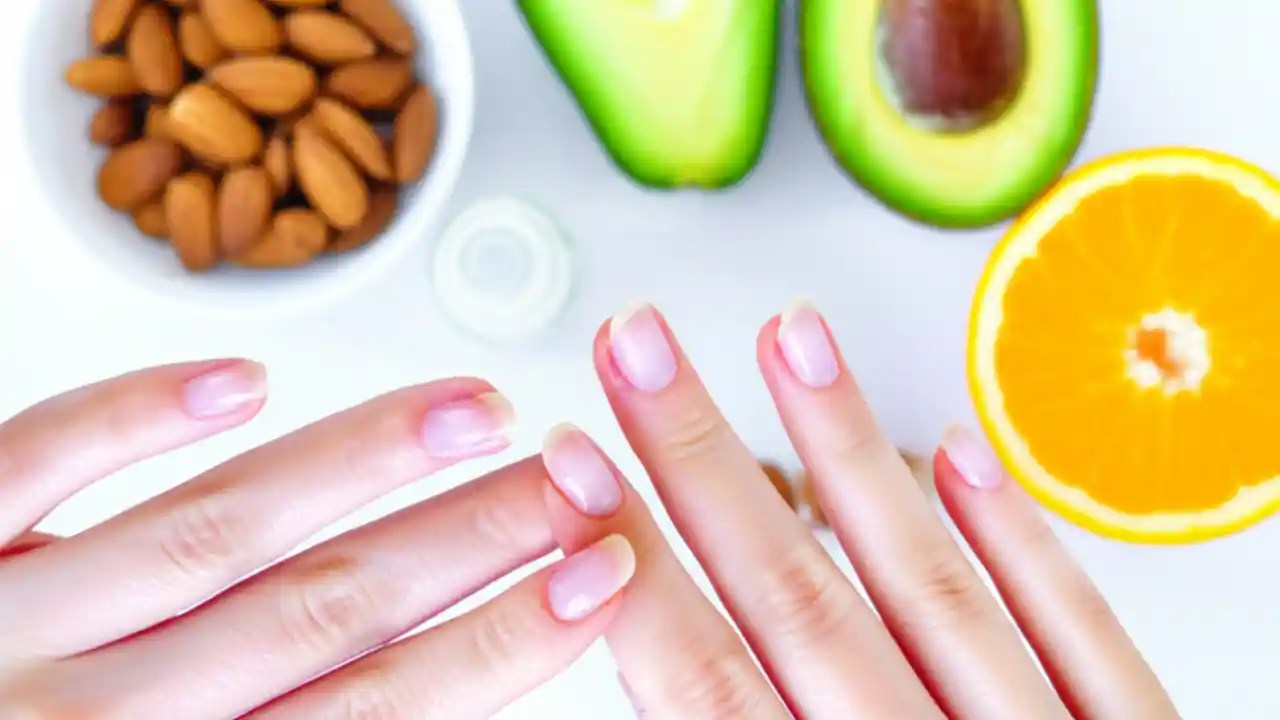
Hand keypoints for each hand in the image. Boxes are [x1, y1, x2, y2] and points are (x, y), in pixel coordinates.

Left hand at [0, 361, 634, 718]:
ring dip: (360, 462)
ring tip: (476, 409)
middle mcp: (104, 714)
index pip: (376, 711)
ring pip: (214, 530)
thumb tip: (415, 704)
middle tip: (574, 479)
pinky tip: (235, 380)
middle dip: (470, 542)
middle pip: (325, 609)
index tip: (596, 582)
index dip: (501, 645)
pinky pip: (27, 471)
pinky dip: (126, 422)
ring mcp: (13, 628)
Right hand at [538, 303, 1178, 718]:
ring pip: (925, 588)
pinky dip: (1017, 540)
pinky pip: (1076, 636)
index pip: (700, 685)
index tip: (572, 469)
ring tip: (787, 340)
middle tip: (635, 350)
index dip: (630, 567)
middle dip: (698, 465)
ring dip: (846, 456)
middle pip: (790, 604)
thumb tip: (647, 684)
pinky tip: (957, 449)